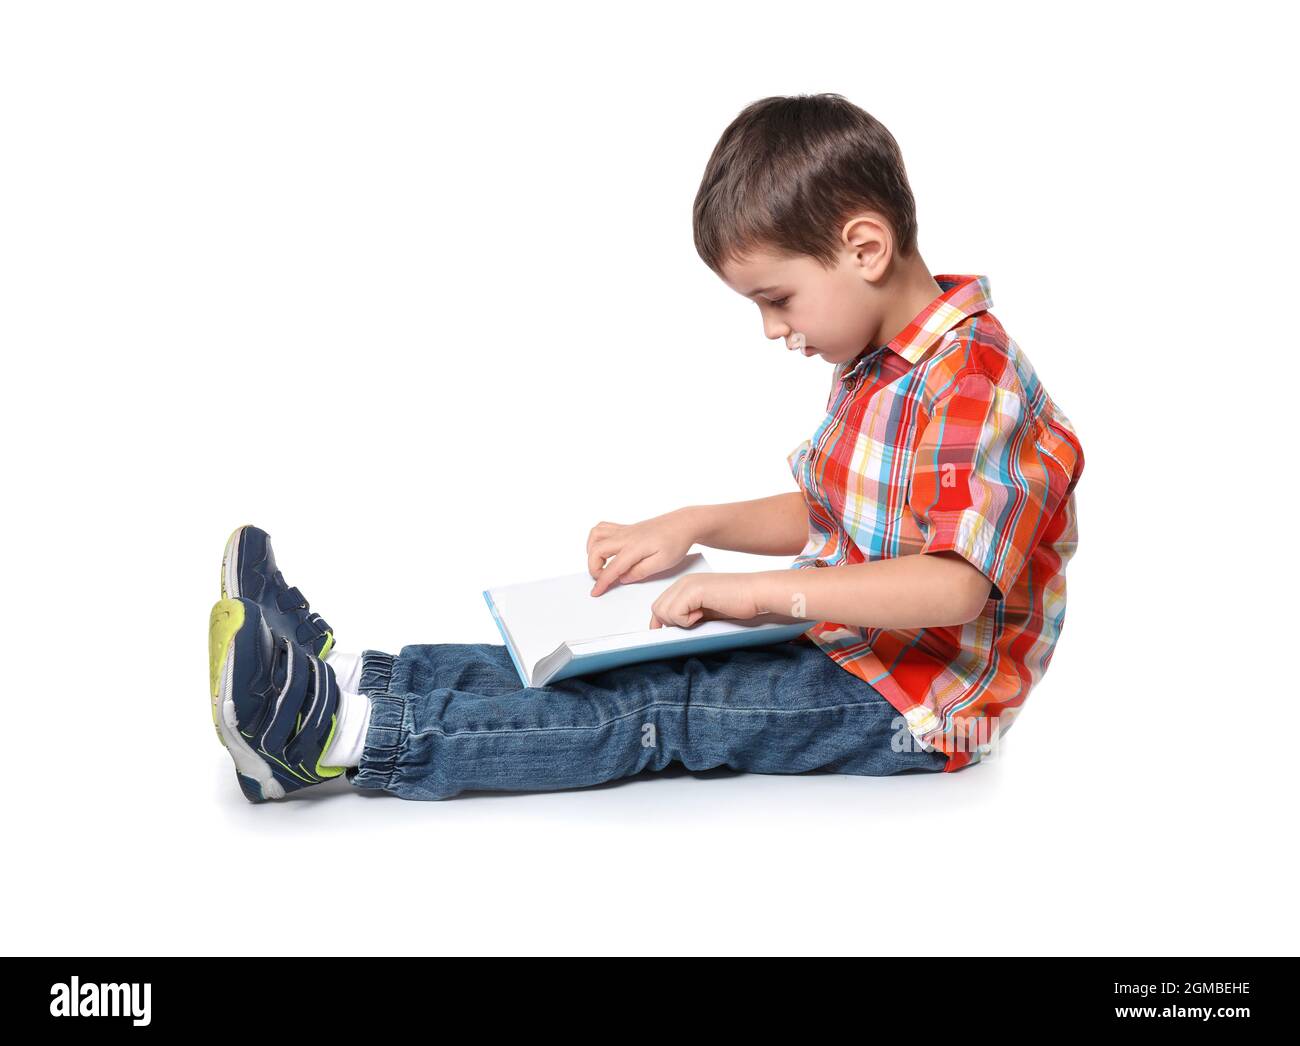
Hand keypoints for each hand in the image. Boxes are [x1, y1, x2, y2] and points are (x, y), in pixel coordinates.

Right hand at [588, 510, 696, 595]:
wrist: (683, 523)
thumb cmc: (676, 542)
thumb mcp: (663, 563)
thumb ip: (641, 572)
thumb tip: (623, 578)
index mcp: (635, 547)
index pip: (612, 567)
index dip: (601, 582)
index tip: (596, 592)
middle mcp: (625, 536)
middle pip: (597, 550)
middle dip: (593, 567)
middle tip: (603, 578)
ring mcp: (624, 530)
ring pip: (595, 535)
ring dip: (592, 551)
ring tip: (601, 563)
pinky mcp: (626, 528)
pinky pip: (603, 528)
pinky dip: (596, 539)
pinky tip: (605, 549)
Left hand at [648, 572, 763, 628]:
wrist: (756, 593)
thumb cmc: (738, 602)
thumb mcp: (706, 611)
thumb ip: (688, 615)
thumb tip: (671, 630)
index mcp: (685, 585)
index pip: (660, 605)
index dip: (660, 622)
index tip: (665, 634)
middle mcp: (683, 582)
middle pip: (657, 609)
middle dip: (670, 623)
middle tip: (692, 624)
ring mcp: (687, 584)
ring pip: (662, 612)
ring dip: (679, 622)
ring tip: (699, 619)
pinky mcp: (693, 590)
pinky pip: (675, 613)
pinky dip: (687, 621)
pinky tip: (702, 615)